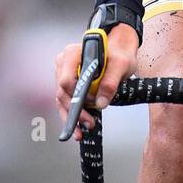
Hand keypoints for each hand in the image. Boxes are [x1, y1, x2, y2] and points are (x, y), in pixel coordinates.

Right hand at [54, 24, 139, 140]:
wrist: (119, 51)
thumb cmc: (119, 53)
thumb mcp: (121, 64)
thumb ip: (111, 81)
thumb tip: (101, 102)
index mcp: (73, 54)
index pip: (67, 79)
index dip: (78, 95)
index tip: (92, 103)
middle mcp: (64, 63)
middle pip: (62, 92)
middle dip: (75, 110)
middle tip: (89, 123)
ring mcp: (63, 74)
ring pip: (62, 100)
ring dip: (72, 116)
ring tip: (81, 131)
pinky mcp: (68, 84)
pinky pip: (66, 102)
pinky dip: (72, 114)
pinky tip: (78, 127)